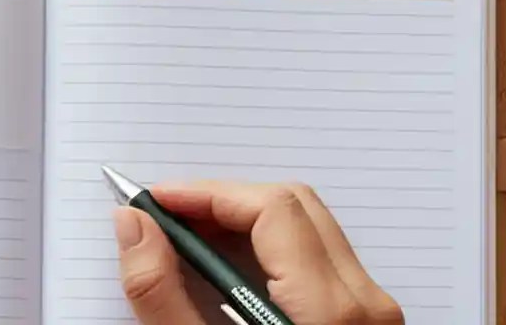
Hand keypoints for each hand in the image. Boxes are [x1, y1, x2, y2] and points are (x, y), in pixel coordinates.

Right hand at [113, 182, 403, 324]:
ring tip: (188, 241)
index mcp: (329, 311)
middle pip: (293, 206)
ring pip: (308, 228)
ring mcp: (372, 316)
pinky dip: (268, 249)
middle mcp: (365, 305)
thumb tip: (133, 230)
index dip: (205, 193)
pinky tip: (226, 273)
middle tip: (166, 216)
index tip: (155, 202)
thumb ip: (160, 294)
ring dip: (244, 221)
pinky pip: (318, 260)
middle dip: (222, 200)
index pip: (270, 209)